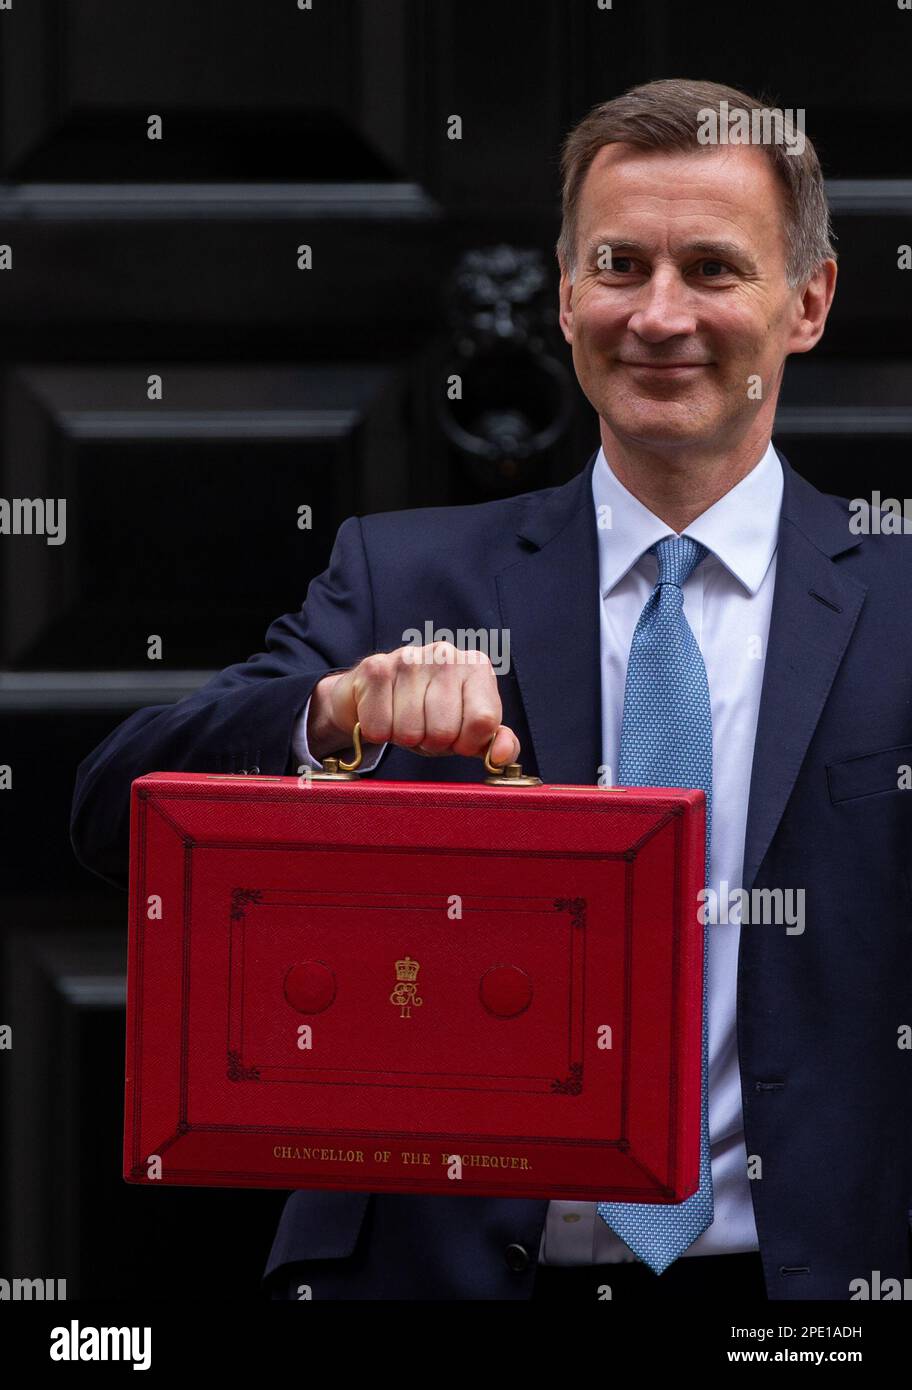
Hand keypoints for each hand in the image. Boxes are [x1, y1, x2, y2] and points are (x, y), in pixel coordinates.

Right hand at [306, 642, 519, 767]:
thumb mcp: (468, 731)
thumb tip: (500, 755)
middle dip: (432, 742)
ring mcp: (410, 658)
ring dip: (404, 738)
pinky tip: (384, 714)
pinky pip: (380, 728)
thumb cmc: (429, 715)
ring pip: (410, 731)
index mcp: (476, 667)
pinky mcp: (376, 668)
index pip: (484, 721)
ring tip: (404, 720)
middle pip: (445, 730)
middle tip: (425, 728)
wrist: (376, 695)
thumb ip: (498, 743)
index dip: (467, 743)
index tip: (458, 738)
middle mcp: (446, 655)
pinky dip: (380, 733)